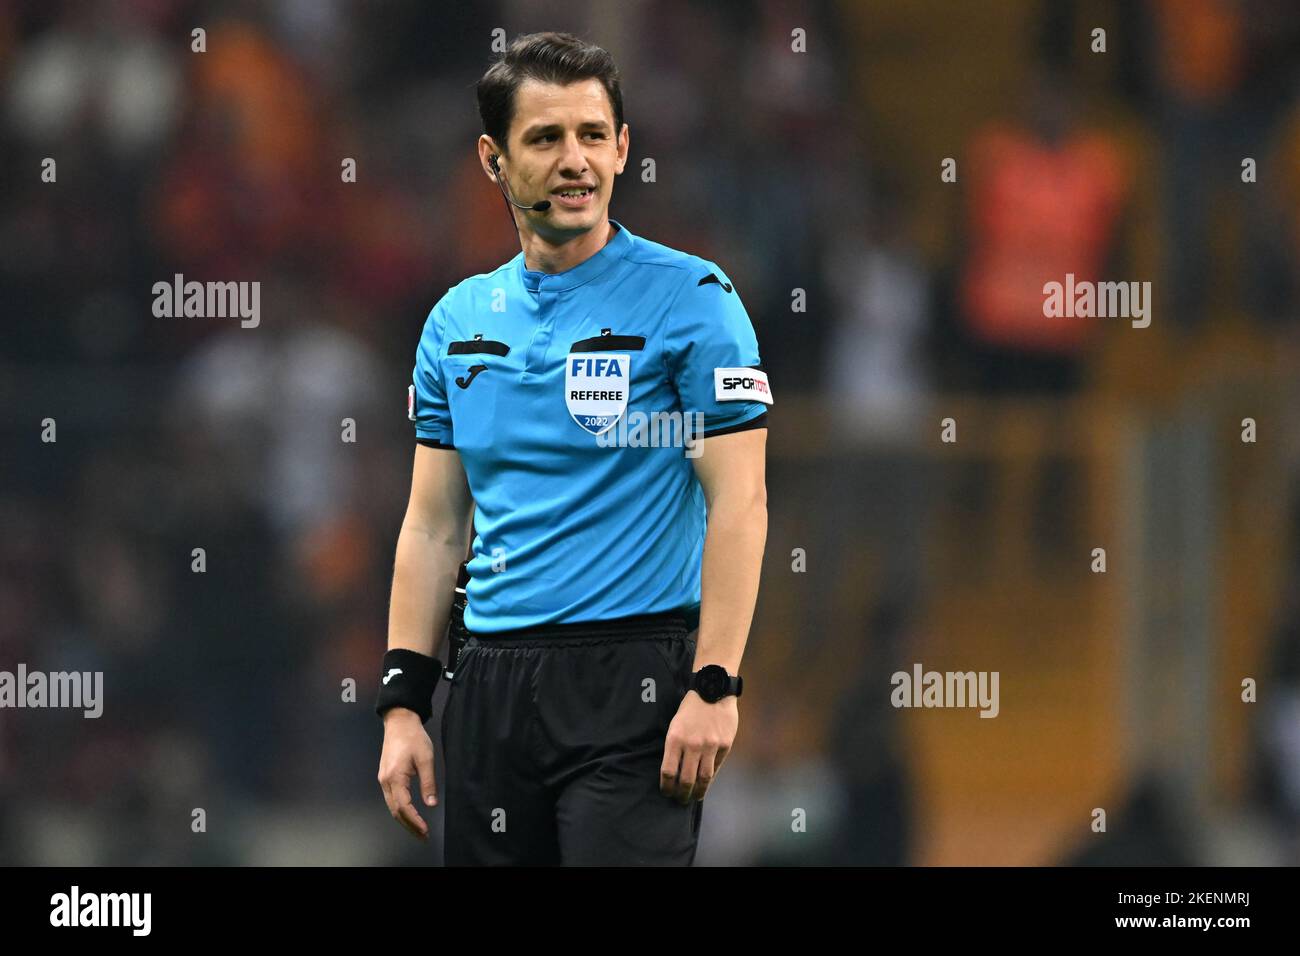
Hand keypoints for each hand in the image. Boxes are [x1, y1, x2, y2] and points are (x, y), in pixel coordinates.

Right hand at [378, 708, 437, 840]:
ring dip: (404, 820)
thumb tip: (431, 803)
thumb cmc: (413, 737)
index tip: (425, 830)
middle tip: (423, 836)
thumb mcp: (426, 758)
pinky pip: (391, 799)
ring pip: (392, 806)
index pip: (404, 807)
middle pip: (395, 811)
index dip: (415, 821)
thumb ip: (428, 782)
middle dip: (409, 826)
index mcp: (395, 777)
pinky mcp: (385, 776)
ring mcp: (383, 779)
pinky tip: (410, 814)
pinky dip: (400, 810)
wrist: (399, 722)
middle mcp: (385, 781)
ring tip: (418, 829)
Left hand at [660, 691, 737, 803]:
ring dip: (698, 792)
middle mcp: (692, 745)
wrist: (713, 691)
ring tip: (694, 798)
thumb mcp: (675, 725)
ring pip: (703, 778)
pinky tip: (706, 783)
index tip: (666, 792)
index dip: (666, 787)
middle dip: (681, 794)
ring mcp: (710, 746)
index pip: (668, 772)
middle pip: (686, 780)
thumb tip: (674, 772)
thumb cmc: (690, 709)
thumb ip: (675, 747)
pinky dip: (710, 778)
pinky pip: (716, 767)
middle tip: (680, 800)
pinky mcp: (724, 745)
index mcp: (675, 739)